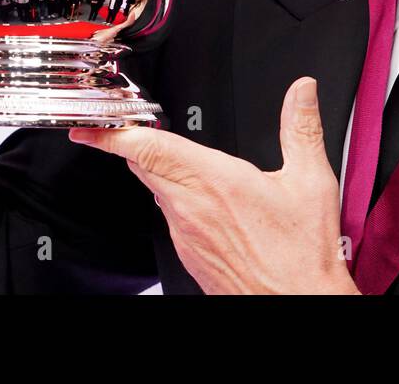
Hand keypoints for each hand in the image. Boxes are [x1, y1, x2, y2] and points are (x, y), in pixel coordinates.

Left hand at [69, 77, 359, 293]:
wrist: (298, 305)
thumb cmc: (301, 256)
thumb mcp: (310, 181)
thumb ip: (301, 128)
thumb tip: (302, 92)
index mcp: (213, 182)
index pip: (148, 147)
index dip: (112, 132)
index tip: (88, 124)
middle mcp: (190, 210)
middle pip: (145, 166)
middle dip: (137, 144)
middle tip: (134, 127)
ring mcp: (186, 237)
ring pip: (159, 193)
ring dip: (162, 173)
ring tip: (182, 161)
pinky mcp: (190, 257)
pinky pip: (173, 220)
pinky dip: (180, 202)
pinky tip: (207, 204)